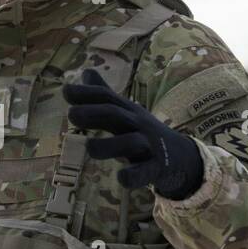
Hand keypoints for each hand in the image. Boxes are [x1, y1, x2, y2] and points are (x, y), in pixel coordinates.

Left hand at [63, 68, 203, 199]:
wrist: (182, 156)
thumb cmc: (143, 131)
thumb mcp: (125, 111)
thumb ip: (103, 94)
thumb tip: (85, 71)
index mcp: (126, 111)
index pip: (107, 98)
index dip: (88, 94)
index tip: (65, 91)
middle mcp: (137, 125)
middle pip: (116, 115)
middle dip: (94, 113)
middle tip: (72, 114)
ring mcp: (148, 146)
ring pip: (131, 142)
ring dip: (109, 145)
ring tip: (89, 148)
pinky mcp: (156, 168)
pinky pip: (145, 172)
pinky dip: (133, 175)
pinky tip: (121, 177)